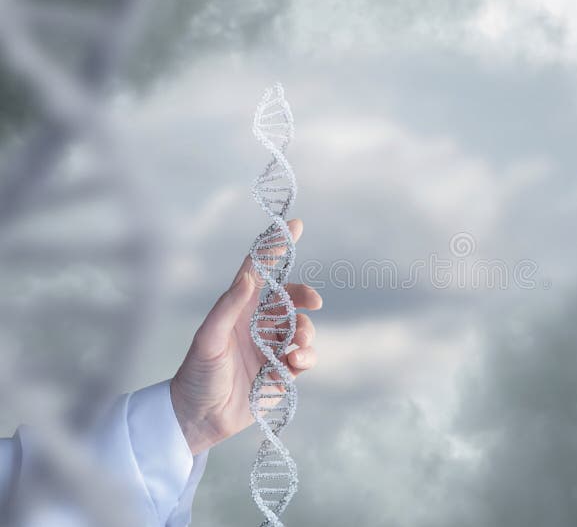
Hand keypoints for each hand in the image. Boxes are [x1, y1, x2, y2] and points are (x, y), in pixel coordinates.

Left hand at [170, 219, 321, 454]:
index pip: (260, 270)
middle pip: (289, 299)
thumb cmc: (196, 375)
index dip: (276, 246)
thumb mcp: (208, 338)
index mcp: (238, 309)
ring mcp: (270, 347)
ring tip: (297, 350)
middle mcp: (256, 324)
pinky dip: (306, 357)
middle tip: (314, 303)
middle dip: (304, 297)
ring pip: (300, 328)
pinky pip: (304, 357)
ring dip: (306, 334)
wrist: (199, 419)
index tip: (295, 225)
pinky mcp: (281, 371)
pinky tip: (296, 364)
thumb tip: (249, 275)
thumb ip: (228, 306)